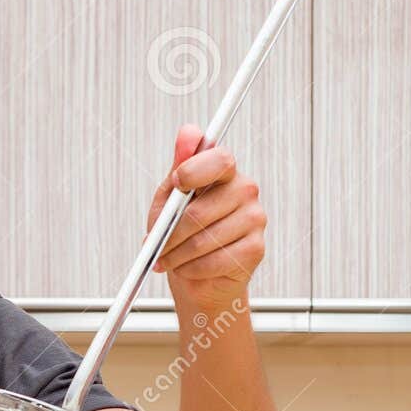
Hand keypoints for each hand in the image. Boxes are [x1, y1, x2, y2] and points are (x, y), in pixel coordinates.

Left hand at [147, 124, 266, 313]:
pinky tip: (187, 269)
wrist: (197, 279)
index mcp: (224, 172)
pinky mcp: (255, 249)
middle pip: (199, 211)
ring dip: (176, 255)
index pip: (219, 160)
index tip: (176, 184)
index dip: (194, 171)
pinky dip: (190, 269)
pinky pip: (213, 260)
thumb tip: (188, 131)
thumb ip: (178, 167)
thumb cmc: (180, 235)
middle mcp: (245, 191)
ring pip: (203, 239)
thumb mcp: (169, 200)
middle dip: (169, 234)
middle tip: (155, 246)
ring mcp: (255, 219)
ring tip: (168, 259)